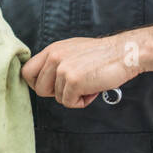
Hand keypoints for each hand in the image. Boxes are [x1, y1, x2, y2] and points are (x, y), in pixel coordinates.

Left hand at [20, 35, 140, 108]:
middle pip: (39, 89)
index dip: (37, 84)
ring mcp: (63, 69)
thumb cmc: (103, 55)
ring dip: (74, 96)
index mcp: (52, 50)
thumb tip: (46, 80)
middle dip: (56, 93)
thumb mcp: (73, 51)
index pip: (27, 72)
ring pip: (57, 98)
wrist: (125, 53)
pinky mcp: (73, 81)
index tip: (50, 88)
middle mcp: (54, 57)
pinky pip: (70, 103)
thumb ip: (57, 62)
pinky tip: (93, 89)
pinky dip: (83, 101)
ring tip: (89, 84)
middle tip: (74, 87)